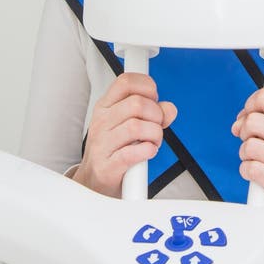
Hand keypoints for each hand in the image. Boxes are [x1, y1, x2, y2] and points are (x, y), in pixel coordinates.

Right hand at [73, 72, 176, 197]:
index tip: (154, 98)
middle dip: (156, 114)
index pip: (125, 81)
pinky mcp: (107, 166)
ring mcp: (102, 143)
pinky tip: (148, 151)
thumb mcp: (129, 125)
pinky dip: (148, 151)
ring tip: (154, 141)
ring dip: (155, 134)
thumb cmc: (112, 149)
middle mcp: (102, 122)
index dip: (147, 86)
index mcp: (106, 106)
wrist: (94, 182)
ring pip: (137, 127)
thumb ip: (153, 114)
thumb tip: (170, 109)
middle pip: (137, 103)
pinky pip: (133, 153)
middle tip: (157, 125)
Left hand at [232, 88, 263, 250]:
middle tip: (252, 140)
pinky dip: (247, 171)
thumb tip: (240, 120)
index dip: (250, 105)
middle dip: (244, 131)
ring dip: (245, 154)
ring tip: (257, 159)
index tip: (249, 115)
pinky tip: (258, 173)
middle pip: (253, 121)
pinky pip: (251, 169)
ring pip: (249, 146)